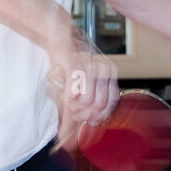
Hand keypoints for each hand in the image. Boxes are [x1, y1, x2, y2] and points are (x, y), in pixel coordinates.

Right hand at [46, 24, 118, 143]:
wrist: (60, 36)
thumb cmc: (67, 64)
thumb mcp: (76, 86)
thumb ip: (78, 107)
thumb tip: (71, 134)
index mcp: (109, 76)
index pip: (110, 105)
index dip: (100, 120)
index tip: (89, 127)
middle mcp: (104, 71)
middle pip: (99, 107)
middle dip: (84, 118)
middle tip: (74, 118)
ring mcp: (91, 67)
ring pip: (88, 101)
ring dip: (76, 110)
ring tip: (70, 107)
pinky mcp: (75, 63)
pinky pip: (75, 89)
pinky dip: (71, 99)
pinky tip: (67, 98)